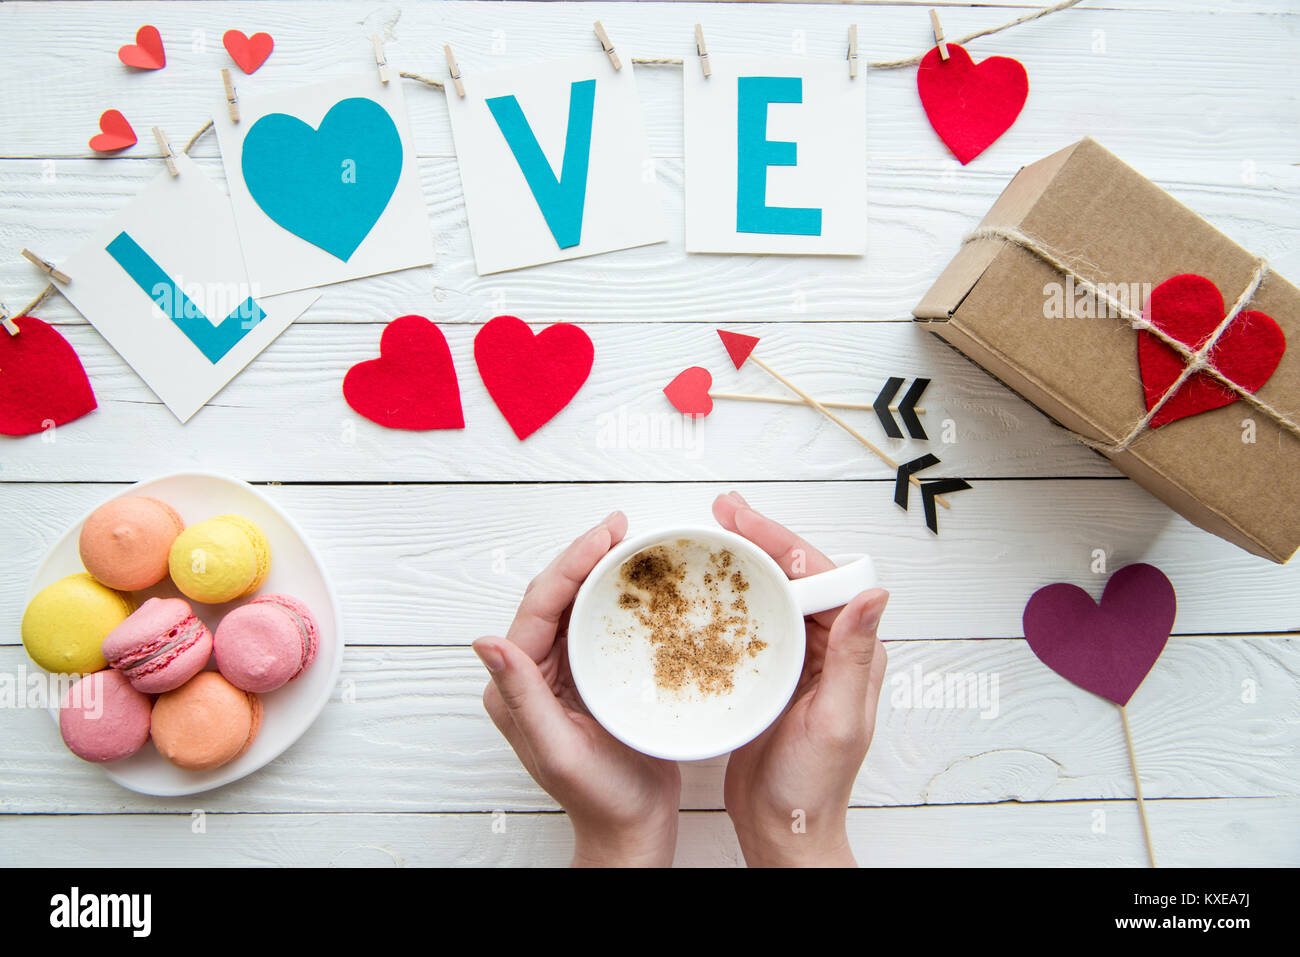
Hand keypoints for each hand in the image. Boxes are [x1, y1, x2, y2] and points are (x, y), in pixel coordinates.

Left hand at [473, 511, 681, 866]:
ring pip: (574, 605)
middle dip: (583, 555)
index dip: (571, 564)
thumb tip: (485, 641)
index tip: (605, 535)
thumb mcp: (559, 749)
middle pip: (553, 596)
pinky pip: (594, 624)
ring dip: (598, 570)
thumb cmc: (600, 798)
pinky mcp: (587, 677)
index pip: (539, 607)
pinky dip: (613, 597)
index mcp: (516, 685)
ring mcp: (559, 673)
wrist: (631, 829)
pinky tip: (636, 582)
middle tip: (620, 526)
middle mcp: (531, 673)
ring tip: (628, 541)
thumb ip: (523, 695)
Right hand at [712, 492, 888, 866]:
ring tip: (708, 537)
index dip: (783, 542)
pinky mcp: (767, 676)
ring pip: (770, 595)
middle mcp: (827, 647)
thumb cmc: (813, 786)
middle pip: (793, 576)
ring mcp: (795, 660)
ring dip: (742, 564)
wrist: (784, 829)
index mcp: (852, 650)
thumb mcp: (838, 720)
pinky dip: (728, 603)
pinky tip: (702, 591)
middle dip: (758, 540)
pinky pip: (749, 626)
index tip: (745, 521)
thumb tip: (876, 594)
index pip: (822, 576)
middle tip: (720, 513)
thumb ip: (855, 656)